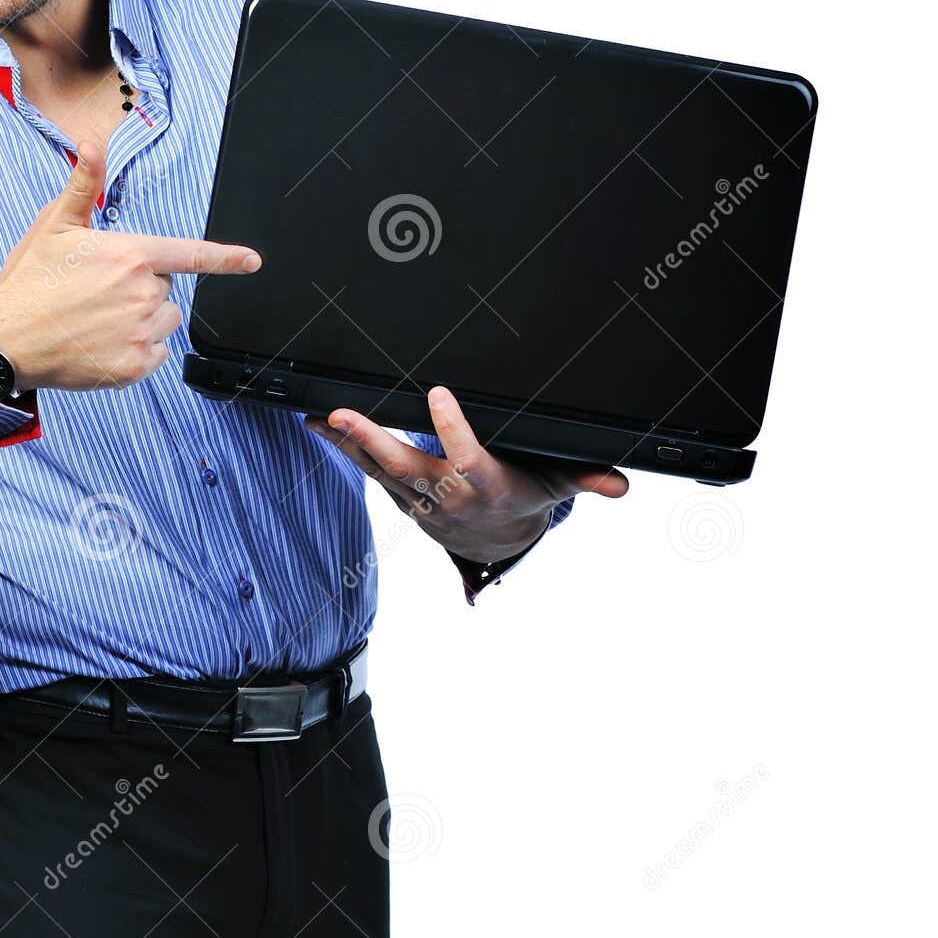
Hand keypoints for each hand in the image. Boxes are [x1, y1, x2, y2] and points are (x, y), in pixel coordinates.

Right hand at [0, 139, 261, 391]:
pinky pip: (156, 352)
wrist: (6, 338)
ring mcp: (141, 331)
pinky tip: (103, 343)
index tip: (251, 261)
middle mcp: (143, 294)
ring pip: (165, 320)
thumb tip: (91, 148)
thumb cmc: (29, 281)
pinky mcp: (135, 365)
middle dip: (142, 288)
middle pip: (166, 289)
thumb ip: (82, 188)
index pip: (189, 256)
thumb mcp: (53, 227)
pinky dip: (137, 350)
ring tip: (100, 319)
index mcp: (131, 256)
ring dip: (144, 319)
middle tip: (99, 293)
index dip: (225, 258)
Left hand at [303, 384, 628, 560]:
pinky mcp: (398, 491)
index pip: (466, 458)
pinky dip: (342, 447)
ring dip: (347, 441)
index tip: (439, 394)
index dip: (452, 430)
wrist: (491, 543)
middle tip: (344, 414)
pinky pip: (366, 467)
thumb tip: (620, 485)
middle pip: (405, 466)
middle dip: (373, 440)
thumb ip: (583, 479)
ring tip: (320, 414)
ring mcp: (416, 496)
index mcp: (483, 486)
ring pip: (377, 466)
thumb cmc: (522, 499)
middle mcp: (443, 494)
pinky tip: (317, 422)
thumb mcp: (554, 487)